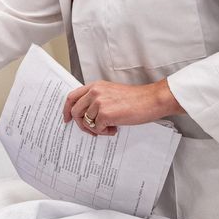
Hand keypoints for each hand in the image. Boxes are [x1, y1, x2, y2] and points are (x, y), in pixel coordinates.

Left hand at [62, 79, 183, 135]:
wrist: (151, 100)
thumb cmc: (135, 98)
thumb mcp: (111, 92)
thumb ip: (97, 98)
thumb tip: (87, 114)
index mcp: (95, 86)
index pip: (72, 97)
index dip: (66, 109)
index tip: (67, 119)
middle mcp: (94, 92)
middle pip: (75, 112)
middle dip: (81, 124)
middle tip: (92, 130)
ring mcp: (99, 103)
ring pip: (86, 122)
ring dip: (95, 129)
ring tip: (109, 128)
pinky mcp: (105, 114)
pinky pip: (96, 128)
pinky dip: (104, 132)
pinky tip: (115, 128)